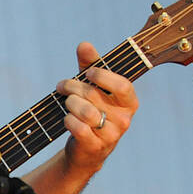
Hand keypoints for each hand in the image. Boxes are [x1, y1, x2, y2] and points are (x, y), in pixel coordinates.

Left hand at [55, 41, 137, 174]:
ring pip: (86, 111)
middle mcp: (124, 119)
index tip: (87, 72)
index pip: (122, 85)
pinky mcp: (95, 147)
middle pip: (94, 95)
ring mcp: (111, 135)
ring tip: (66, 102)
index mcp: (130, 102)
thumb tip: (84, 45)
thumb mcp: (93, 86)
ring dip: (70, 103)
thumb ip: (90, 65)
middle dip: (73, 87)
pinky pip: (78, 128)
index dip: (103, 76)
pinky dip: (68, 120)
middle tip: (63, 86)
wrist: (87, 149)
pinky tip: (67, 118)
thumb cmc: (92, 110)